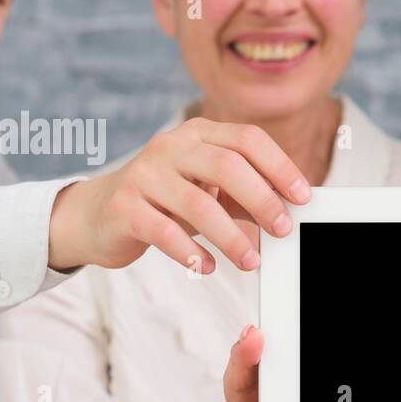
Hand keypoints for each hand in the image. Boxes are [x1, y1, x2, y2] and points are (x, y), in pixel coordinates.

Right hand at [48, 118, 312, 272]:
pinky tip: (208, 268)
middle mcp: (170, 147)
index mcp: (197, 134)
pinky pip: (164, 232)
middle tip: (283, 229)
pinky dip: (191, 253)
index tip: (303, 197)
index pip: (247, 139)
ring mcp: (143, 175)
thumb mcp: (207, 191)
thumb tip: (289, 212)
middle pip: (226, 166)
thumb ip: (243, 196)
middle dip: (262, 200)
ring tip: (251, 261)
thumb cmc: (165, 202)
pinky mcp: (124, 208)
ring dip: (231, 237)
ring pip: (198, 204)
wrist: (97, 214)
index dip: (279, 166)